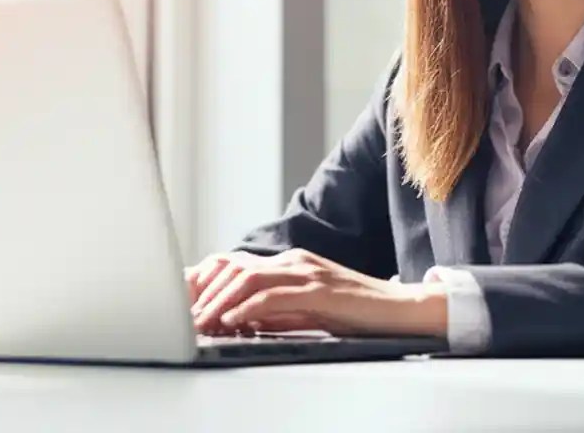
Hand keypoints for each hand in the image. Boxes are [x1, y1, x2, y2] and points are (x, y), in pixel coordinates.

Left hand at [186, 248, 447, 337]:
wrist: (400, 309)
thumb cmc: (356, 312)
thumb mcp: (307, 309)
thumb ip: (275, 311)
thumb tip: (238, 321)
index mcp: (289, 263)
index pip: (234, 265)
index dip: (204, 283)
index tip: (184, 306)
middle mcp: (293, 260)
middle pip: (233, 268)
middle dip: (203, 293)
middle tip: (184, 318)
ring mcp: (306, 271)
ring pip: (248, 278)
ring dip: (219, 302)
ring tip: (202, 322)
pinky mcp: (319, 289)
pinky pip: (274, 296)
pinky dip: (248, 308)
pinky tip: (233, 321)